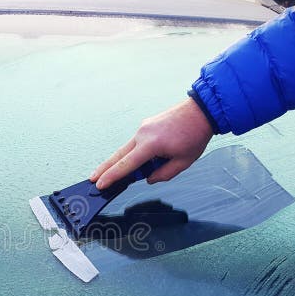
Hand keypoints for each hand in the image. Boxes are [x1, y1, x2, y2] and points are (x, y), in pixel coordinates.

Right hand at [89, 98, 213, 189]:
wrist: (201, 111)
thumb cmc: (195, 134)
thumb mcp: (183, 162)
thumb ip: (164, 174)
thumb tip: (149, 179)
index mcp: (151, 144)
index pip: (126, 165)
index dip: (112, 176)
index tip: (100, 184)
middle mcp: (142, 134)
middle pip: (118, 155)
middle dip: (104, 169)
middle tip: (93, 179)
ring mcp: (143, 128)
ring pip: (126, 149)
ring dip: (118, 162)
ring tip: (108, 173)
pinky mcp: (147, 125)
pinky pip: (136, 142)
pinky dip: (132, 153)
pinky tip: (137, 161)